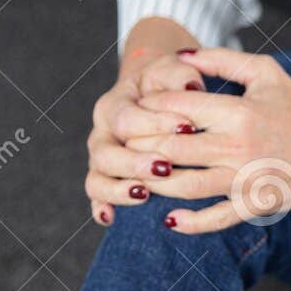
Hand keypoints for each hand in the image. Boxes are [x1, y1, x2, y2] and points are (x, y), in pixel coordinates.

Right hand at [85, 48, 205, 225]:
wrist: (151, 95)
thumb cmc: (166, 83)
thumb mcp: (173, 71)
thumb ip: (180, 75)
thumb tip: (194, 86)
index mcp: (114, 105)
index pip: (127, 118)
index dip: (154, 124)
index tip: (187, 127)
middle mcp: (102, 134)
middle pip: (105, 152)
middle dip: (134, 163)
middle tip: (165, 167)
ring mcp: (101, 160)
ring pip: (96, 179)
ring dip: (118, 189)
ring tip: (144, 194)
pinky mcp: (105, 180)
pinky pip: (97, 198)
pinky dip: (102, 208)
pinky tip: (112, 219)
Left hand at [124, 47, 290, 233]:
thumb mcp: (265, 73)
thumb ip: (222, 60)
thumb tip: (180, 56)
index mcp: (239, 112)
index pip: (178, 110)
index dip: (149, 108)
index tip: (136, 108)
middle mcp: (239, 147)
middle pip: (172, 150)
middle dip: (142, 147)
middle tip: (125, 144)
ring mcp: (246, 180)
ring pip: (185, 186)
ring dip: (156, 183)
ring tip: (140, 177)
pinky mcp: (254, 205)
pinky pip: (216, 219)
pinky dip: (190, 223)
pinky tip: (170, 219)